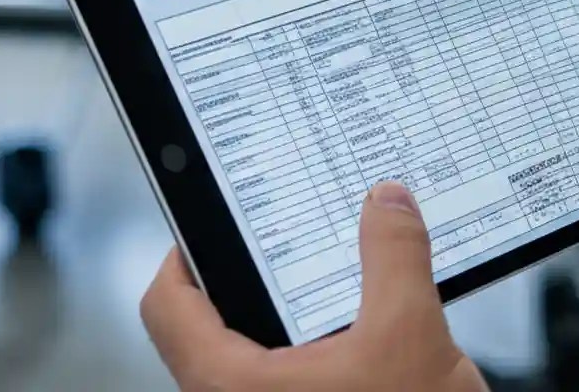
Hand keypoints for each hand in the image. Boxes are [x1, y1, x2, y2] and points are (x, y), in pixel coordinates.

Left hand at [141, 181, 487, 391]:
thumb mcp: (411, 335)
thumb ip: (395, 257)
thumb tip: (387, 204)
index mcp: (232, 386)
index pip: (166, 307)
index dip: (182, 256)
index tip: (209, 231)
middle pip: (204, 332)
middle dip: (248, 286)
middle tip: (283, 253)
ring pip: (245, 365)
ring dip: (282, 325)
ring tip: (327, 293)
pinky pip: (278, 386)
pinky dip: (305, 358)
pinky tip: (354, 343)